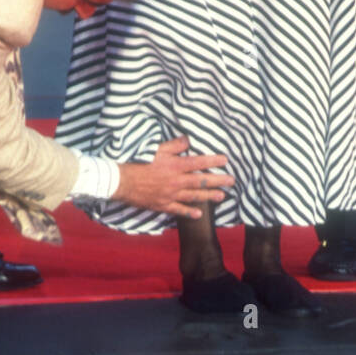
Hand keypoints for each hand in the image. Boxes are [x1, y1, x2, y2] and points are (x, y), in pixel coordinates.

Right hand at [115, 136, 233, 218]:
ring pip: (193, 196)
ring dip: (209, 196)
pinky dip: (189, 212)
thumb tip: (188, 140)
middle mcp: (175, 181)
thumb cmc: (140, 162)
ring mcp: (170, 195)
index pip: (198, 162)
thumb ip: (175, 145)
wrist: (123, 181)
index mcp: (175, 165)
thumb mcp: (157, 149)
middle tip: (231, 181)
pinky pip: (178, 210)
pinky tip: (199, 214)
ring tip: (222, 196)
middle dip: (218, 181)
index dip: (213, 161)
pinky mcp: (163, 205)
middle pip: (200, 181)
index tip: (225, 160)